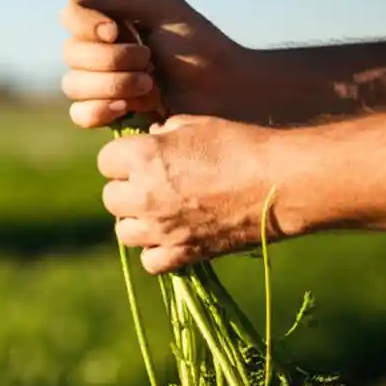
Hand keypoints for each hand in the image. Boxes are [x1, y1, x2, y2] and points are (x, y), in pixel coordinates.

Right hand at [60, 0, 253, 127]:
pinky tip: (127, 108)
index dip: (85, 25)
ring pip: (74, 84)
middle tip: (149, 60)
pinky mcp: (108, 116)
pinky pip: (80, 114)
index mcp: (111, 24)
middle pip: (71, 54)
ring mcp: (101, 86)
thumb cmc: (201, 47)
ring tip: (151, 86)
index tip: (114, 31)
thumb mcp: (165, 10)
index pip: (70, 17)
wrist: (224, 93)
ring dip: (113, 84)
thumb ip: (121, 0)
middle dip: (111, 59)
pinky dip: (99, 109)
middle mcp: (99, 53)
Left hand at [97, 115, 294, 273]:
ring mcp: (161, 229)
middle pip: (110, 198)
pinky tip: (172, 237)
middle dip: (127, 190)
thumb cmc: (239, 145)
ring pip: (124, 232)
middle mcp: (144, 195)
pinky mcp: (183, 253)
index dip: (122, 158)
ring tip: (160, 212)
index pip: (106, 161)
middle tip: (153, 184)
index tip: (140, 157)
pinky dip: (156, 252)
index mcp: (143, 157)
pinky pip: (150, 261)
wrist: (279, 182)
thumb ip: (164, 133)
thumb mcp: (196, 124)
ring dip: (137, 221)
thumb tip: (152, 140)